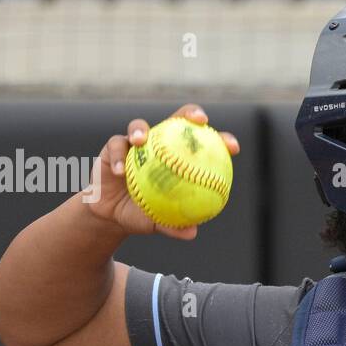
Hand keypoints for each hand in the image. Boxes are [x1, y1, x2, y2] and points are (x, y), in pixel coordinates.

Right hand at [82, 103, 240, 240]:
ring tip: (141, 141)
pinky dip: (119, 157)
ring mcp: (136, 144)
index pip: (204, 144)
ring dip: (141, 130)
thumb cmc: (142, 214)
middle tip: (199, 120)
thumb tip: (191, 232)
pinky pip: (115, 147)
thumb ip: (174, 226)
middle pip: (177, 120)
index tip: (233, 147)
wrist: (112, 215)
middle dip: (190, 113)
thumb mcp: (158, 223)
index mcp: (179, 159)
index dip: (221, 141)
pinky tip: (122, 171)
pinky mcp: (113, 147)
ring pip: (140, 127)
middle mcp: (159, 145)